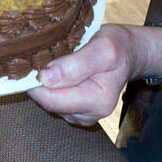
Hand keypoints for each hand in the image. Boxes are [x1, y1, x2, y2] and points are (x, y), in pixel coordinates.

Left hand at [28, 24, 142, 125]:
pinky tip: (59, 72)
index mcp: (98, 101)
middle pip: (47, 102)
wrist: (128, 53)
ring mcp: (80, 114)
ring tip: (56, 61)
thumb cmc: (117, 47)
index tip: (33, 60)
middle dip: (41, 82)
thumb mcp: (102, 48)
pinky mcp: (74, 111)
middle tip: (44, 56)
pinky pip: (53, 100)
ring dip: (46, 83)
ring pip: (48, 101)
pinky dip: (51, 85)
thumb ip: (76, 64)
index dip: (36, 82)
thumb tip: (46, 78)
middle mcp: (88, 114)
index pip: (51, 99)